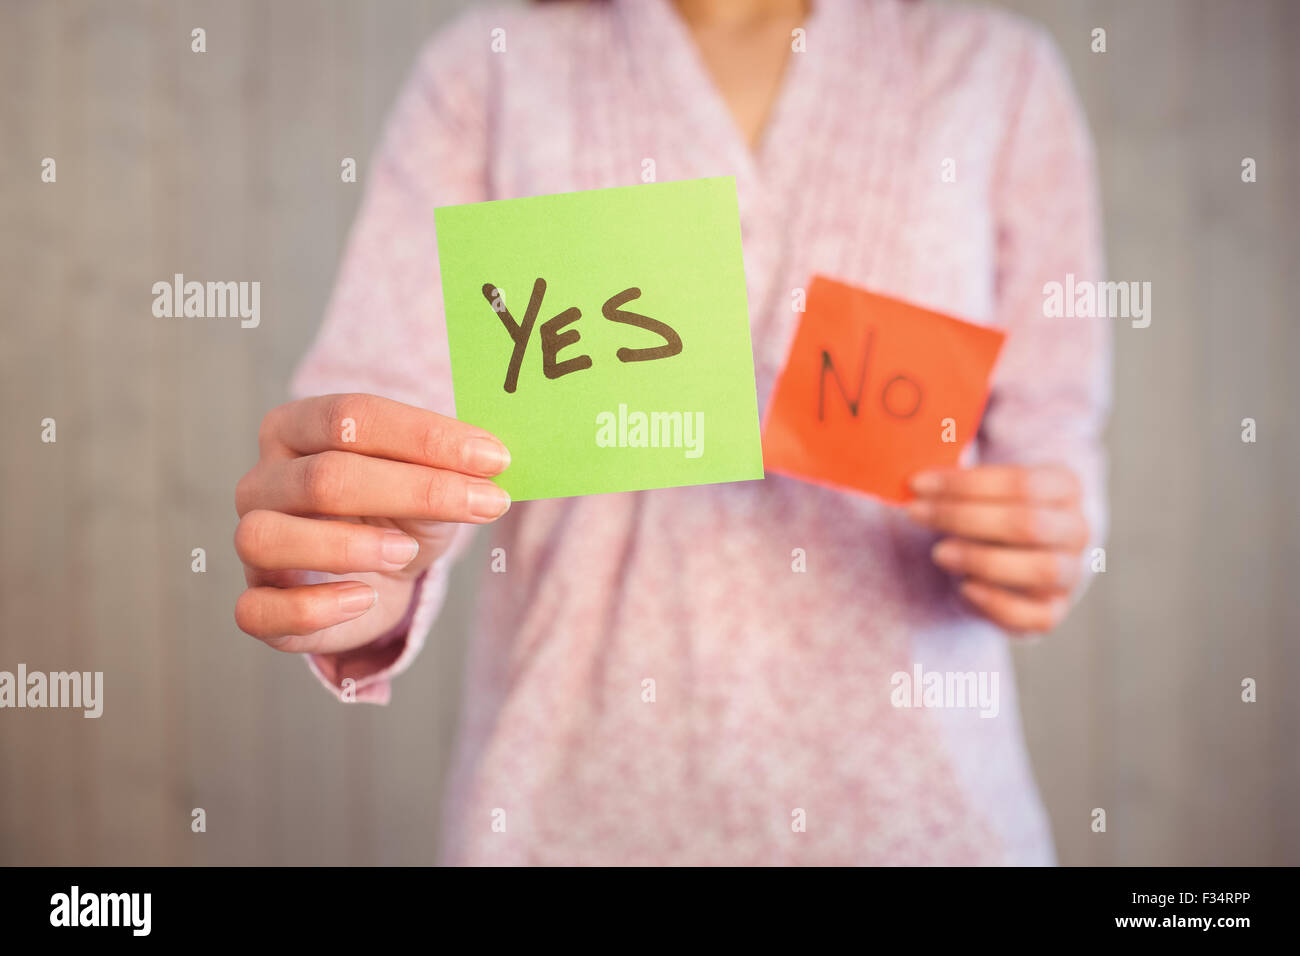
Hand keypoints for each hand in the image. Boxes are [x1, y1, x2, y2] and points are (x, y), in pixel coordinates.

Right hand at [233, 394, 511, 662]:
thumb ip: (453, 467)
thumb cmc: (399, 515)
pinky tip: (363, 599)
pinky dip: (313, 609)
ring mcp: (252, 542)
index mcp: (296, 428)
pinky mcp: (257, 604)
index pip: (350, 416)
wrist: (380, 579)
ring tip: (405, 553)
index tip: (494, 458)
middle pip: (324, 477)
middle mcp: (263, 481)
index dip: (425, 436)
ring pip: (268, 537)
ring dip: (347, 547)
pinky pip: (259, 610)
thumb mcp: (432, 483)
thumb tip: (492, 459)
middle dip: (415, 491)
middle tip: (485, 503)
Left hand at [905, 464, 1088, 634]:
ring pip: (1039, 569)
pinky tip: (964, 587)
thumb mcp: (981, 485)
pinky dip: (997, 602)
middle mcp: (1076, 530)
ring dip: (981, 559)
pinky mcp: (1054, 611)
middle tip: (917, 513)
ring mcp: (1071, 573)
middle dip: (963, 517)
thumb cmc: (989, 511)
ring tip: (939, 552)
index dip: (965, 483)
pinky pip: (1035, 615)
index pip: (1021, 482)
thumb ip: (958, 478)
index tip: (918, 484)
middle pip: (1027, 523)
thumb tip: (918, 479)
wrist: (1013, 556)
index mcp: (1065, 487)